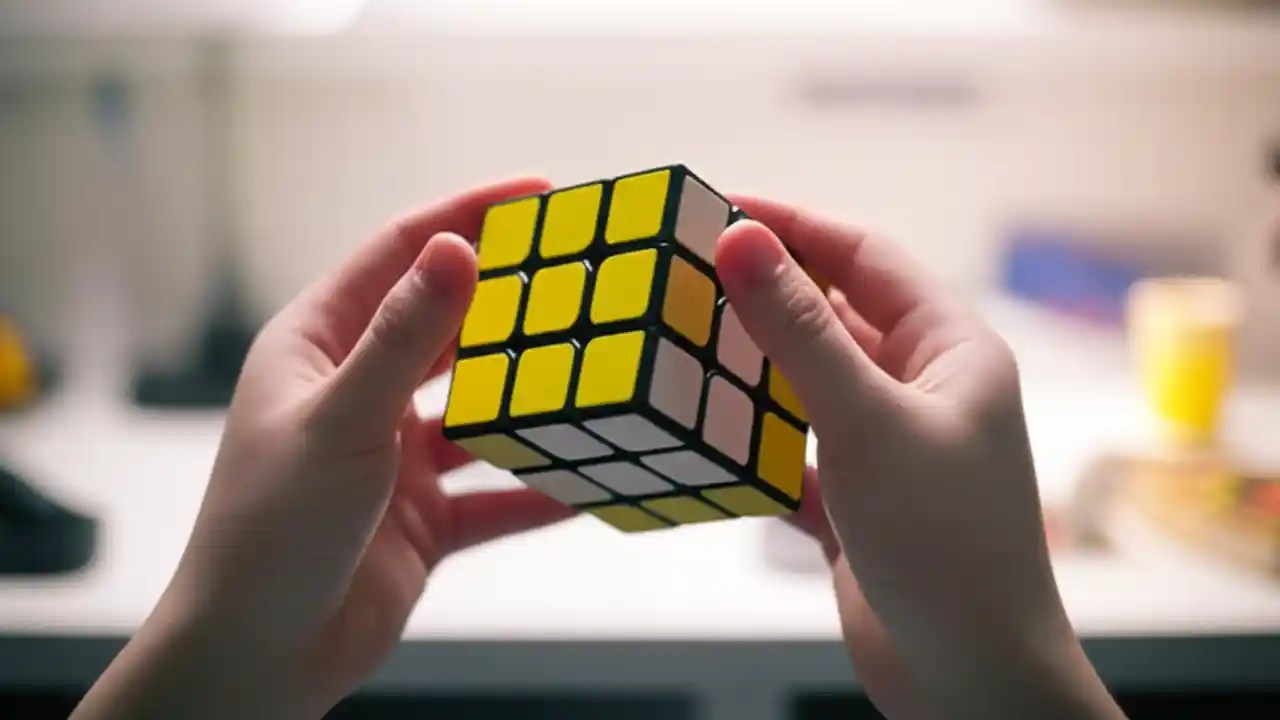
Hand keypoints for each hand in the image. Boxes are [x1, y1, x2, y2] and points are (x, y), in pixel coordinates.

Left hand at [75, 178, 574, 719]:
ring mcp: (393, 456)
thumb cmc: (268, 531)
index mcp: (318, 345)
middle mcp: (358, 391)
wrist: (256, 658)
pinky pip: (494, 494)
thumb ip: (404, 337)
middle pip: (449, 327)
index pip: (400, 253)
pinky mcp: (421, 517)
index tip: (538, 193)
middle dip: (513, 304)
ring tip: (598, 370)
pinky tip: (587, 480)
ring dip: (530, 396)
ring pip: (479, 409)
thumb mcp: (342, 419)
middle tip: (587, 278)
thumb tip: (456, 247)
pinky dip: (537, 489)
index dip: (468, 214)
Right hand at [718, 198, 1123, 719]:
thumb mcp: (866, 423)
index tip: (718, 206)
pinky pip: (791, 453)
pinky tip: (700, 437)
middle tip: (681, 273)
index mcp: (950, 350)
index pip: (863, 257)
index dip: (792, 225)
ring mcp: (887, 447)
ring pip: (805, 386)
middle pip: (830, 316)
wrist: (970, 682)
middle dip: (761, 294)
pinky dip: (748, 444)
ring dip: (747, 368)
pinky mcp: (855, 502)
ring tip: (676, 344)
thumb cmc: (945, 545)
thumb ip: (800, 332)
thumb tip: (741, 239)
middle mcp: (922, 390)